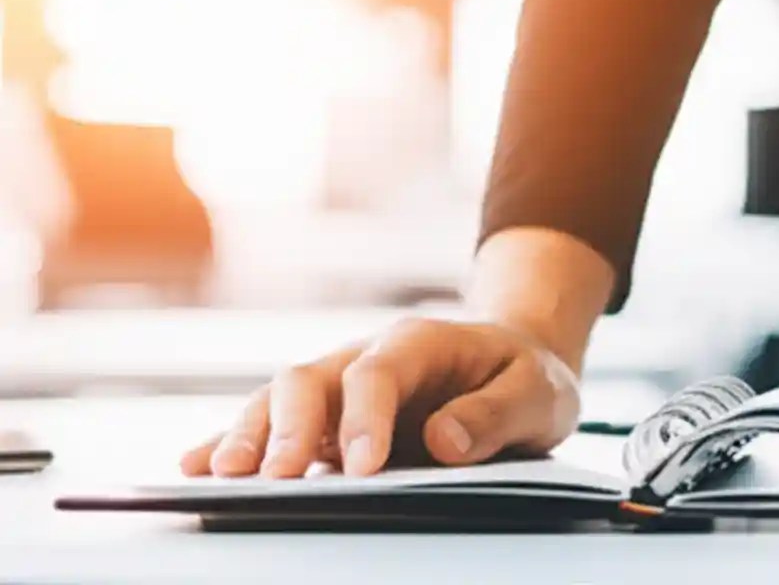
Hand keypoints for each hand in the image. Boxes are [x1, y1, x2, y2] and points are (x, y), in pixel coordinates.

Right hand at [180, 318, 581, 477]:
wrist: (516, 364)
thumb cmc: (525, 377)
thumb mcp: (538, 393)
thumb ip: (496, 414)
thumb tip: (443, 441)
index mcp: (420, 342)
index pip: (378, 372)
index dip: (365, 418)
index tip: (364, 469)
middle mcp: (367, 357)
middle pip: (310, 379)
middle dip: (290, 429)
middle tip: (279, 480)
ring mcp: (341, 387)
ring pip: (279, 400)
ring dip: (251, 437)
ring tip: (223, 478)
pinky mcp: (329, 420)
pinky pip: (274, 426)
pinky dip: (234, 442)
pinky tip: (197, 467)